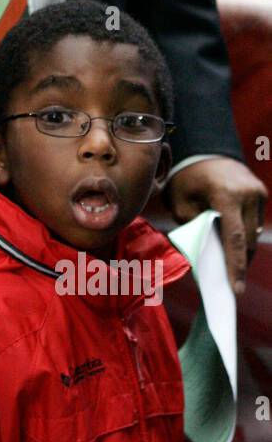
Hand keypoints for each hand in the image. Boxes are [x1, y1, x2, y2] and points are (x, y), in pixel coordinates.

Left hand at [166, 158, 266, 296]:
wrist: (203, 150)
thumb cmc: (185, 178)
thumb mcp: (180, 202)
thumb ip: (193, 228)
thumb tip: (207, 255)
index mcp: (226, 195)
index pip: (234, 239)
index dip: (235, 267)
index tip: (236, 291)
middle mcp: (248, 194)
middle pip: (247, 241)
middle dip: (237, 262)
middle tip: (227, 284)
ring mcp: (258, 193)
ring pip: (253, 234)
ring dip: (241, 250)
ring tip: (228, 264)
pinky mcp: (261, 194)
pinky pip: (254, 223)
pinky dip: (244, 236)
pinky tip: (231, 244)